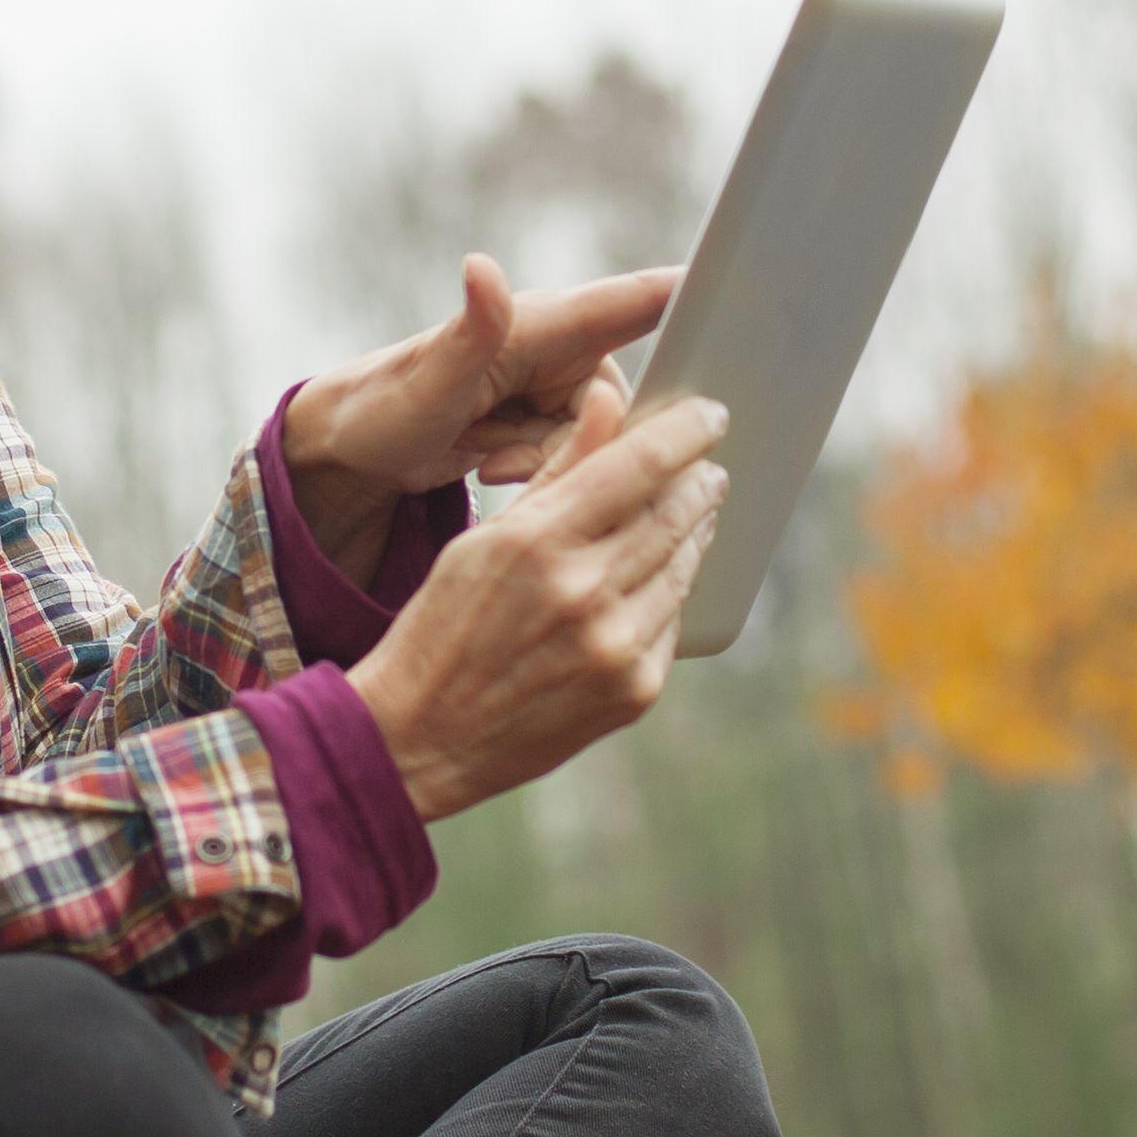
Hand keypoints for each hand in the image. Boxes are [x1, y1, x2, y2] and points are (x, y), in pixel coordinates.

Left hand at [281, 253, 679, 581]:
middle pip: (624, 400)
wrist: (354, 449)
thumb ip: (470, 328)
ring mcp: (553, 386)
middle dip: (580, 440)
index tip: (750, 285)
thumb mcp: (430, 377)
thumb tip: (481, 267)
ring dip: (553, 461)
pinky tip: (492, 470)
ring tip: (486, 463)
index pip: (634, 302)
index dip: (691, 294)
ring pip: (603, 438)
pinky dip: (544, 472)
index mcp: (540, 323)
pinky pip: (580, 456)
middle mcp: (557, 348)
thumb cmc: (385, 404)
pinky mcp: (547, 423)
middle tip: (503, 456)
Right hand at [344, 379, 728, 820]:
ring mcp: (615, 647)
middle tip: (709, 467)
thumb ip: (557, 468)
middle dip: (701, 481)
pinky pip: (671, 619)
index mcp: (537, 542)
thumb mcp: (484, 536)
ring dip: (696, 532)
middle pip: (674, 514)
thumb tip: (610, 400)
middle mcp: (584, 593)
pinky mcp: (634, 690)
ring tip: (694, 512)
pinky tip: (662, 575)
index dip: (684, 432)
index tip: (711, 414)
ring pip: (683, 566)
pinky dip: (672, 589)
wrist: (424, 736)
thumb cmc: (445, 624)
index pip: (637, 465)